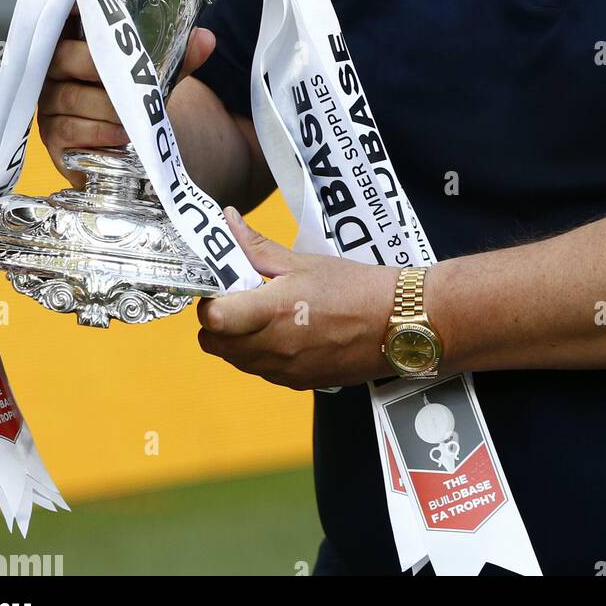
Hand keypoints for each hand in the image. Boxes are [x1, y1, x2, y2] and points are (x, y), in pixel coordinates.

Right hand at [38, 21, 215, 186]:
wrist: (125, 143)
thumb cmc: (134, 97)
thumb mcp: (156, 75)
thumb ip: (180, 57)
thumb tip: (206, 38)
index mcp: (75, 44)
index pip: (63, 19)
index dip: (71, 11)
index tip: (89, 9)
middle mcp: (54, 70)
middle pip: (63, 58)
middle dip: (99, 67)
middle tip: (129, 80)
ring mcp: (49, 104)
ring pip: (70, 96)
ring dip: (106, 106)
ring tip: (134, 114)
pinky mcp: (52, 137)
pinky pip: (69, 129)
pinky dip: (99, 132)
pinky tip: (122, 134)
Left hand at [196, 209, 399, 389]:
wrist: (396, 323)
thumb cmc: (353, 287)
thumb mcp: (303, 261)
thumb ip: (257, 247)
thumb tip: (227, 222)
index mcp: (271, 312)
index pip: (211, 319)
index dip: (209, 300)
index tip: (222, 286)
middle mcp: (273, 348)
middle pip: (214, 344)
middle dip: (219, 321)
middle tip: (242, 298)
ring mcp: (284, 371)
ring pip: (236, 360)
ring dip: (238, 339)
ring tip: (268, 313)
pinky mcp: (297, 383)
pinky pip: (262, 371)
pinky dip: (263, 353)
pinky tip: (288, 331)